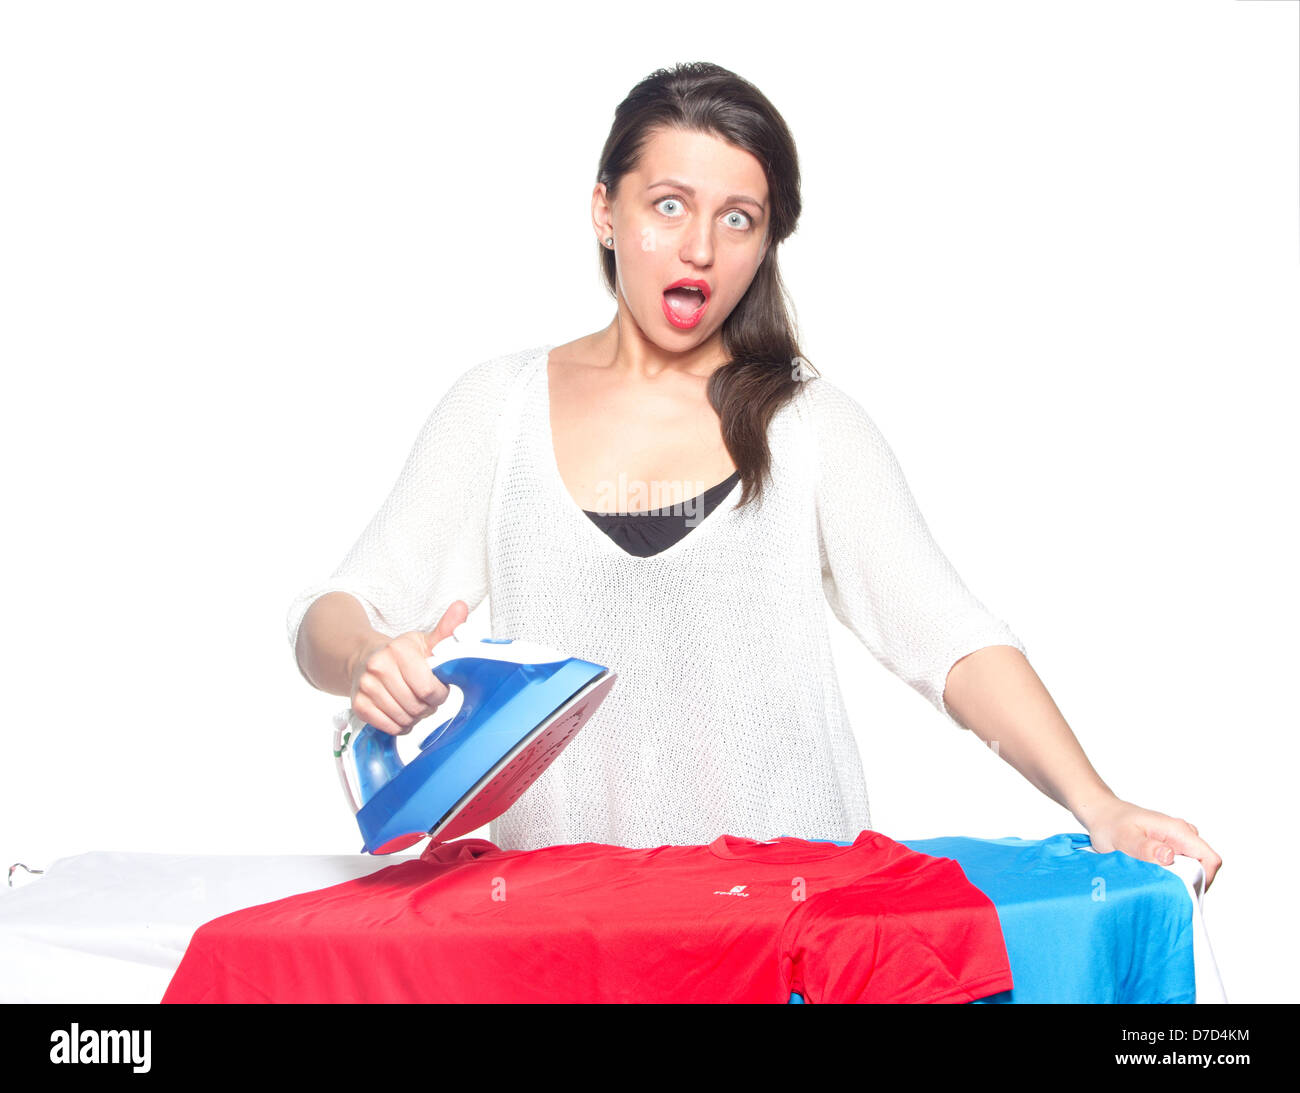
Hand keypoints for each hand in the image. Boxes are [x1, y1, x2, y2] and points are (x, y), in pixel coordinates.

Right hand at [347, 600, 468, 735]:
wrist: (365, 659)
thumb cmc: (401, 654)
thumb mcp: (425, 641)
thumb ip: (446, 630)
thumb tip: (461, 607)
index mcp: (399, 650)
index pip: (428, 688)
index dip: (439, 695)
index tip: (438, 689)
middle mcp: (379, 667)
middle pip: (416, 706)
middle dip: (427, 707)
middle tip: (425, 699)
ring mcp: (366, 686)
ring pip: (403, 718)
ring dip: (414, 718)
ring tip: (413, 704)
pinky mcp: (359, 704)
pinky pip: (389, 727)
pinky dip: (399, 726)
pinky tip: (400, 713)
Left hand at [1077, 796, 1221, 889]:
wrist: (1102, 815)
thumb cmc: (1111, 824)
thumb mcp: (1124, 837)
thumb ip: (1145, 848)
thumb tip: (1168, 856)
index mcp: (1178, 831)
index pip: (1210, 860)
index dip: (1204, 880)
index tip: (1183, 892)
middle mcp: (1183, 836)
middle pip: (1203, 868)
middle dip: (1189, 883)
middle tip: (1164, 891)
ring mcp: (1178, 842)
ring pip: (1192, 869)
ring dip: (1178, 880)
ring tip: (1155, 883)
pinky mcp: (1170, 849)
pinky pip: (1180, 867)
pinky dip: (1170, 876)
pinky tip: (1152, 878)